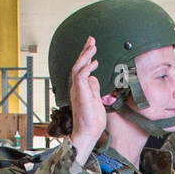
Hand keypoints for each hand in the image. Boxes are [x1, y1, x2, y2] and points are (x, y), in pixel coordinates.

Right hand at [69, 37, 106, 161]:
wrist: (87, 134)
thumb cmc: (92, 122)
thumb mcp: (97, 101)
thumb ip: (94, 89)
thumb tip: (94, 78)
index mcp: (80, 88)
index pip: (82, 68)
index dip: (86, 56)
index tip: (92, 47)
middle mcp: (77, 87)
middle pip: (78, 64)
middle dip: (85, 51)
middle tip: (91, 39)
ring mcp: (77, 90)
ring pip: (78, 68)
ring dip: (85, 56)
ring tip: (92, 46)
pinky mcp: (80, 94)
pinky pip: (81, 77)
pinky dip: (87, 68)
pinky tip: (94, 62)